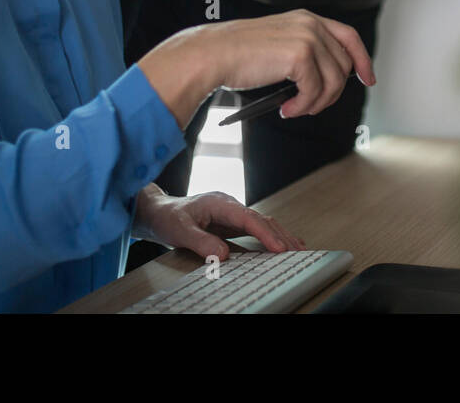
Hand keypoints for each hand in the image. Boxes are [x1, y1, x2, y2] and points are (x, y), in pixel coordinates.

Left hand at [132, 186, 304, 260]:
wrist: (159, 212)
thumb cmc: (168, 217)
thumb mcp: (179, 231)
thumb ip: (201, 242)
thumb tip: (223, 255)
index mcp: (220, 203)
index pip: (249, 218)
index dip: (266, 233)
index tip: (279, 248)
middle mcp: (230, 206)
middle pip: (262, 220)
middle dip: (282, 235)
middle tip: (299, 252)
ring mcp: (233, 214)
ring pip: (263, 224)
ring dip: (281, 236)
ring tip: (299, 250)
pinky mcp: (232, 224)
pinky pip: (256, 230)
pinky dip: (272, 237)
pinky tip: (285, 244)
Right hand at [138, 9, 374, 127]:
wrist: (213, 54)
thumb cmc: (237, 54)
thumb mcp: (278, 45)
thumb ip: (304, 53)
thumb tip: (328, 80)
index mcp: (306, 19)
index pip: (349, 36)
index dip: (362, 59)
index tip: (367, 78)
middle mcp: (311, 24)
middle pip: (343, 66)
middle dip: (330, 93)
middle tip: (308, 105)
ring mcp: (308, 38)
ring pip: (333, 83)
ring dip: (315, 103)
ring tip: (294, 109)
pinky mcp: (301, 56)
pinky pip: (316, 92)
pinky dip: (303, 107)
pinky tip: (287, 109)